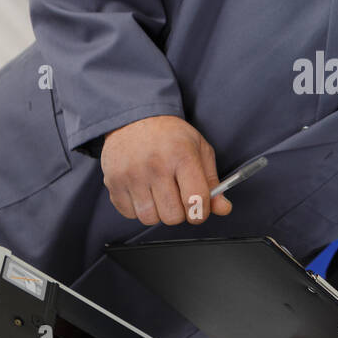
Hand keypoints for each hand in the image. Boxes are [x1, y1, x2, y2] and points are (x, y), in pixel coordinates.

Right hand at [100, 115, 233, 225]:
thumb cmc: (170, 135)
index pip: (196, 201)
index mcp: (181, 156)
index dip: (201, 212)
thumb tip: (223, 208)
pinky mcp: (113, 182)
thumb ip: (212, 182)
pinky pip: (129, 214)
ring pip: (150, 219)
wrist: (134, 118)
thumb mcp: (199, 150)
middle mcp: (155, 166)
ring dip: (158, 212)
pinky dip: (138, 209)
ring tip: (158, 192)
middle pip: (172, 217)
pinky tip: (142, 191)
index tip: (199, 207)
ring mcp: (131, 175)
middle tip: (177, 196)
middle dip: (179, 212)